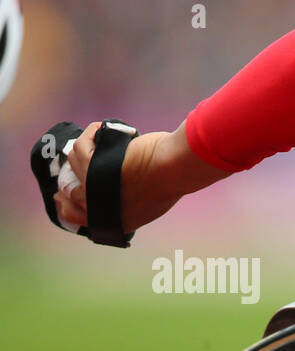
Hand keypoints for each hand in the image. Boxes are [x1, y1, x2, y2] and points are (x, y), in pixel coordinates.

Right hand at [53, 122, 227, 233]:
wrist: (177, 169)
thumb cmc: (171, 180)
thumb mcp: (150, 201)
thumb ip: (128, 200)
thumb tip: (112, 190)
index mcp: (117, 221)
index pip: (78, 218)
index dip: (67, 204)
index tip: (62, 192)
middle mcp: (103, 208)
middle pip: (68, 192)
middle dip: (68, 174)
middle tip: (78, 157)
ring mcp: (96, 188)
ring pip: (73, 164)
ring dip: (84, 149)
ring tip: (102, 138)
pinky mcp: (95, 166)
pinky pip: (79, 146)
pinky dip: (90, 133)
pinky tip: (102, 128)